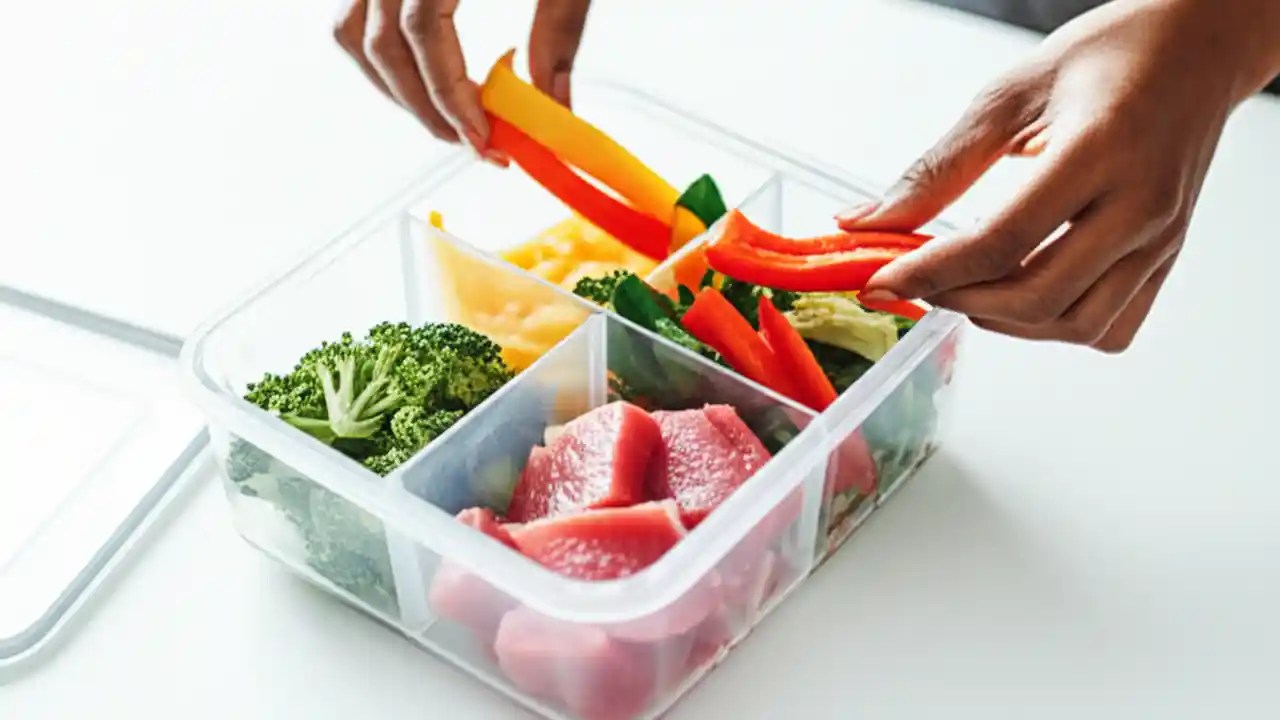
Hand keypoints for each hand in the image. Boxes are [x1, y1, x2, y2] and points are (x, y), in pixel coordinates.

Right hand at [333, 0, 591, 153]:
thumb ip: (558, 30)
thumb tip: (552, 110)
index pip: (421, 32)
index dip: (449, 95)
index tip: (484, 140)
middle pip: (379, 43)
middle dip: (425, 107)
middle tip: (475, 143)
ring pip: (353, 31)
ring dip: (395, 86)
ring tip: (449, 117)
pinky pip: (356, 10)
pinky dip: (384, 50)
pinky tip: (431, 71)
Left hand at [842, 0, 1279, 352]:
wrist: (1197, 48)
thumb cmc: (1110, 57)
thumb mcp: (1008, 96)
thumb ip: (939, 168)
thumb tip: (868, 222)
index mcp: (1101, 151)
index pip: (1001, 241)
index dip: (930, 271)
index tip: (879, 280)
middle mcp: (1142, 205)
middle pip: (1037, 296)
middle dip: (959, 300)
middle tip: (919, 281)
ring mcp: (1162, 239)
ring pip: (1076, 325)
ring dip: (1006, 321)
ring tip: (966, 287)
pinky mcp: (1167, 259)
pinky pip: (1111, 327)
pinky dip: (1056, 327)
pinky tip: (1022, 293)